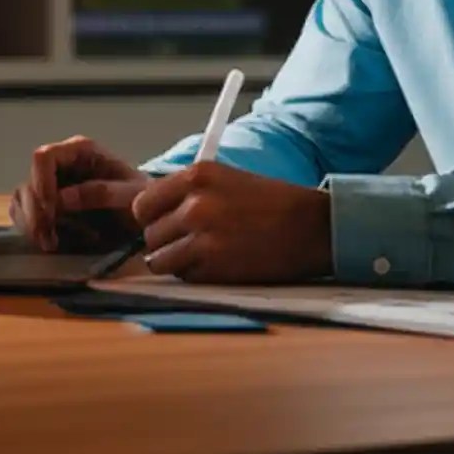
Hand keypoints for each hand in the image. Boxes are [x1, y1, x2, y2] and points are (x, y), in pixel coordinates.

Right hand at [9, 136, 150, 251]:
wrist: (146, 216)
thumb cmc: (143, 199)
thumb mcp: (131, 195)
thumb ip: (101, 192)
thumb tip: (63, 198)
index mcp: (80, 151)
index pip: (44, 157)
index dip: (41, 182)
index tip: (50, 210)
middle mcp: (61, 164)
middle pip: (29, 181)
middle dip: (36, 213)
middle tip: (49, 238)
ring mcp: (51, 184)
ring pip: (22, 199)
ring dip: (32, 225)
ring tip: (51, 244)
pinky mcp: (47, 204)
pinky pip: (25, 214)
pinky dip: (33, 230)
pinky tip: (53, 242)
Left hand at [132, 162, 331, 283]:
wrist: (312, 227)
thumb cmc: (271, 203)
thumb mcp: (224, 179)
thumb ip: (186, 192)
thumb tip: (148, 213)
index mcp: (196, 176)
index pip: (142, 204)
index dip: (151, 218)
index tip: (163, 224)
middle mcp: (195, 204)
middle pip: (149, 235)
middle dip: (165, 242)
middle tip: (190, 242)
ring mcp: (202, 237)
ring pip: (159, 260)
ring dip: (176, 262)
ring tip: (202, 255)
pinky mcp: (214, 266)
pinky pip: (183, 277)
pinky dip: (195, 275)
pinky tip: (219, 264)